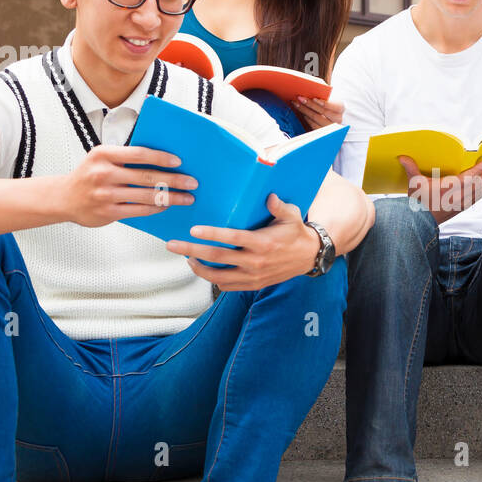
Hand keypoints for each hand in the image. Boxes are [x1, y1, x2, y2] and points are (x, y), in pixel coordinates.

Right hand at [61, 144, 195, 227]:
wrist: (63, 198)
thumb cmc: (89, 175)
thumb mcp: (101, 158)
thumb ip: (125, 158)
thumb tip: (162, 159)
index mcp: (103, 155)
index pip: (139, 154)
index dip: (161, 158)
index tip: (179, 162)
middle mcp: (103, 174)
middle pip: (147, 177)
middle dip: (174, 180)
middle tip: (192, 182)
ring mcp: (105, 195)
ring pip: (146, 196)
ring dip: (171, 197)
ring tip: (187, 198)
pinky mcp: (107, 212)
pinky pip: (139, 210)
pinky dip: (156, 208)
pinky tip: (167, 206)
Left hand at [164, 193, 320, 290]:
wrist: (309, 256)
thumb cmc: (296, 232)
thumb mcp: (291, 215)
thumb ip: (278, 206)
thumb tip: (268, 196)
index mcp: (263, 243)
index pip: (232, 238)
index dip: (211, 234)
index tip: (193, 230)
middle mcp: (256, 261)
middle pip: (217, 258)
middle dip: (191, 250)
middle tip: (172, 245)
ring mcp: (254, 276)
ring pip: (218, 276)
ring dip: (198, 268)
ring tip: (187, 258)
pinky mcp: (254, 284)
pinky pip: (228, 286)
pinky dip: (213, 279)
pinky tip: (205, 269)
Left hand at [291, 96, 344, 129]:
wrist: (331, 113)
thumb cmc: (328, 102)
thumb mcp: (329, 96)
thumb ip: (323, 92)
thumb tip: (310, 88)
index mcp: (341, 108)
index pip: (334, 106)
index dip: (324, 103)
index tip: (314, 98)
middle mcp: (338, 119)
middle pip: (323, 112)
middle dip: (310, 104)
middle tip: (299, 98)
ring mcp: (332, 126)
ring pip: (317, 119)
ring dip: (305, 111)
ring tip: (297, 104)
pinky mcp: (325, 132)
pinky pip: (314, 126)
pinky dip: (307, 119)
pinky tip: (302, 113)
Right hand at [399, 154, 481, 224]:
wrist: (420, 223)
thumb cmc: (417, 203)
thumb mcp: (414, 184)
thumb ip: (411, 168)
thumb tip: (401, 156)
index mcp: (447, 190)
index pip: (465, 179)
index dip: (477, 170)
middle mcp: (459, 197)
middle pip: (481, 182)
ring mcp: (464, 202)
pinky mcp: (466, 206)